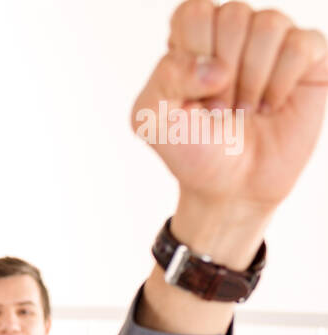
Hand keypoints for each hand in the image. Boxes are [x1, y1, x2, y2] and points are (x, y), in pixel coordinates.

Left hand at [132, 2, 326, 226]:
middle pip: (233, 16)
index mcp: (195, 34)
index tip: (193, 97)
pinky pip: (302, 45)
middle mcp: (236, 27)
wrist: (232, 189)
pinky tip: (272, 105)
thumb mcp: (153, 121)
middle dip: (224, 76)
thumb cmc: (195, 151)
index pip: (194, 12)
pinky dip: (282, 82)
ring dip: (253, 80)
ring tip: (247, 110)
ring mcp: (274, 39)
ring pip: (269, 24)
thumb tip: (217, 67)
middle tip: (221, 110)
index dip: (194, 57)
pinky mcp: (309, 57)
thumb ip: (165, 79)